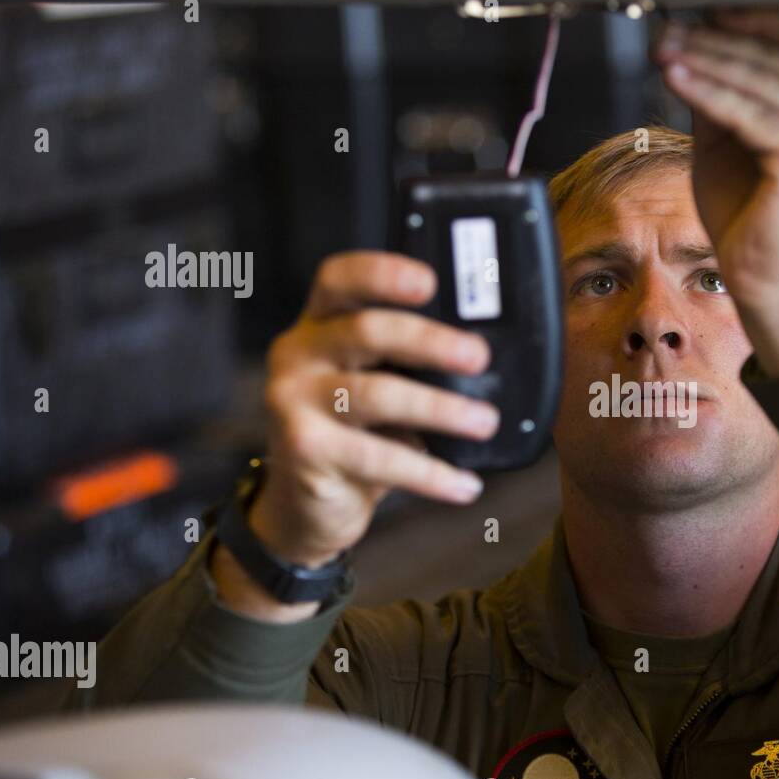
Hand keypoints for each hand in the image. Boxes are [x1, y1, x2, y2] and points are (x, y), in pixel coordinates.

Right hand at [243, 251, 499, 570]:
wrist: (308, 504)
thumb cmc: (358, 433)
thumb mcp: (379, 384)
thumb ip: (410, 363)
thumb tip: (485, 359)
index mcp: (320, 325)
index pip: (340, 280)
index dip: (383, 273)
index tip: (430, 282)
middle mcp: (299, 354)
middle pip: (366, 330)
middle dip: (430, 341)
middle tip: (479, 357)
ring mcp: (293, 401)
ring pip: (377, 394)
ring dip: (441, 408)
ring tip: (484, 421)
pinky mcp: (304, 449)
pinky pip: (379, 458)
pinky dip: (430, 473)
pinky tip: (464, 484)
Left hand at [654, 7, 778, 371]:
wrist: (771, 290)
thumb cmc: (753, 226)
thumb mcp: (731, 144)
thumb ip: (722, 97)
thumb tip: (689, 46)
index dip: (756, 20)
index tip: (704, 15)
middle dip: (718, 38)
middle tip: (670, 31)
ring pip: (765, 79)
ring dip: (708, 59)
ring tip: (666, 50)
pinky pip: (752, 114)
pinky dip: (711, 90)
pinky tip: (678, 77)